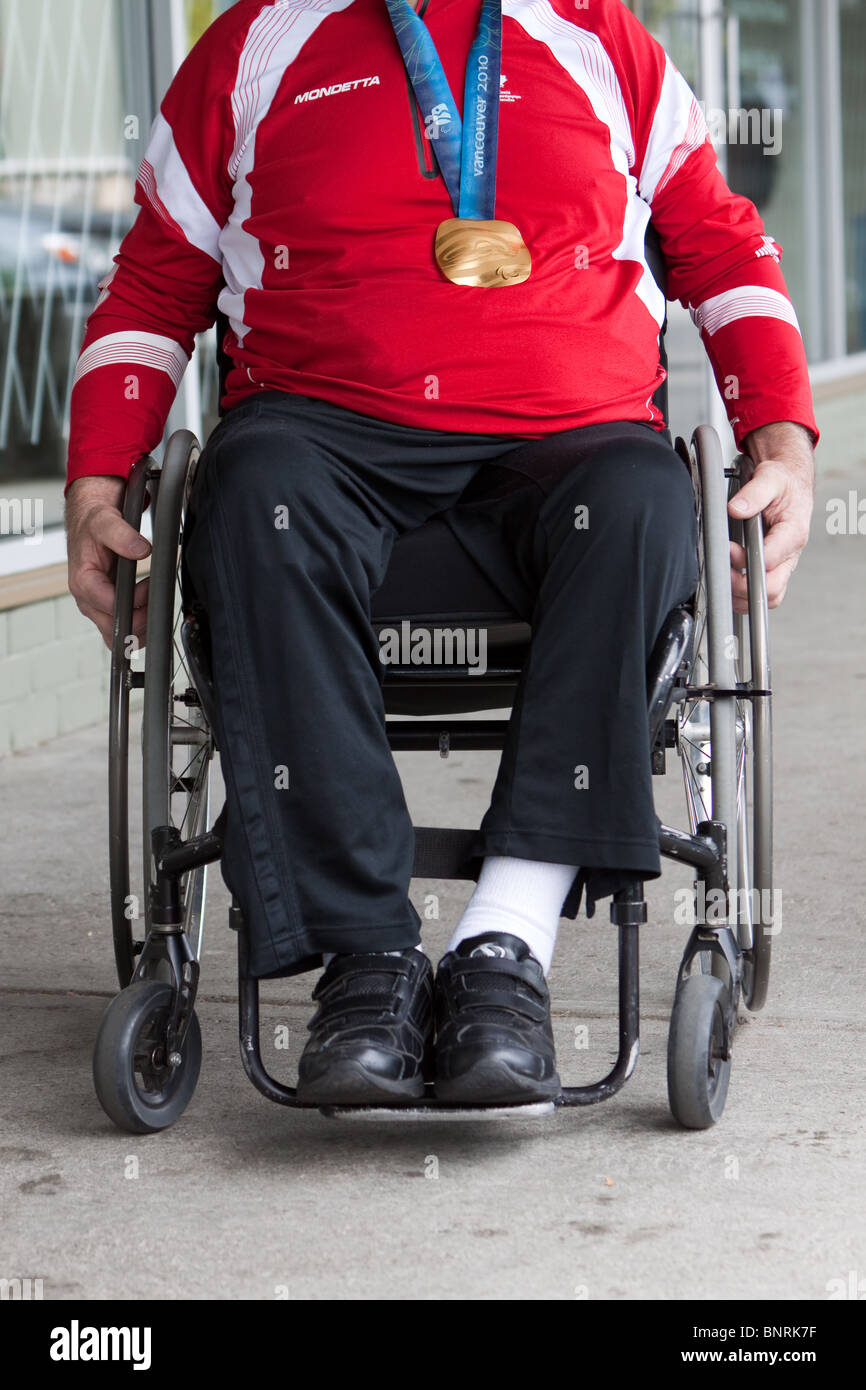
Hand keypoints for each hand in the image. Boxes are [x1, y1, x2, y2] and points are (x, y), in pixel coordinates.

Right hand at [66, 476, 151, 648]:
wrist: (89, 523)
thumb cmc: (91, 525)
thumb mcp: (105, 522)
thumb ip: (122, 535)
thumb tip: (141, 550)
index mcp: (83, 582)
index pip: (109, 606)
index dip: (134, 600)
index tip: (149, 585)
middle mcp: (88, 600)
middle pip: (113, 630)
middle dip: (140, 619)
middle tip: (156, 598)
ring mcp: (97, 607)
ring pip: (118, 636)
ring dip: (141, 628)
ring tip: (155, 603)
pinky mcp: (107, 609)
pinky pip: (124, 629)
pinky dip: (140, 626)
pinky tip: (151, 610)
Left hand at [727, 421, 815, 614]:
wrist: (790, 482)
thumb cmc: (784, 482)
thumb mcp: (770, 478)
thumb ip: (754, 493)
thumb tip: (736, 508)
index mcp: (793, 533)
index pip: (771, 559)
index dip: (746, 559)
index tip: (727, 549)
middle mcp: (790, 553)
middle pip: (773, 589)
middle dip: (743, 586)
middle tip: (722, 572)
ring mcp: (783, 564)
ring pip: (769, 597)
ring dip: (743, 596)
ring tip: (722, 580)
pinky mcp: (774, 568)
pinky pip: (763, 593)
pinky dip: (744, 595)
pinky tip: (728, 584)